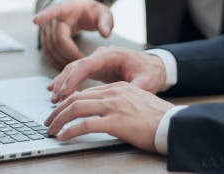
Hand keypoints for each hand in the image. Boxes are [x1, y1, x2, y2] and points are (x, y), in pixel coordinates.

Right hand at [33, 0, 113, 69]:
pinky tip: (68, 68)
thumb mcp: (102, 12)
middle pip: (56, 40)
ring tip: (79, 67)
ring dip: (63, 60)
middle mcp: (52, 19)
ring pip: (50, 50)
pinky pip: (48, 54)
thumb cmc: (90, 11)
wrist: (78, 10)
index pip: (53, 11)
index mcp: (65, 8)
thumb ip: (106, 21)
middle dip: (69, 53)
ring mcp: (46, 30)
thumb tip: (105, 34)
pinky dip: (57, 63)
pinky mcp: (46, 40)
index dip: (44, 16)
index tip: (36, 20)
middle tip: (84, 61)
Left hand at [44, 81, 173, 152]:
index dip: (69, 101)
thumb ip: (119, 102)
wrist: (173, 124)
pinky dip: (70, 130)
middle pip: (77, 97)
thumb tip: (102, 113)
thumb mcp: (137, 103)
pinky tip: (63, 137)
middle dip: (58, 110)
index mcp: (119, 87)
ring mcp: (115, 106)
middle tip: (49, 121)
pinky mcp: (116, 121)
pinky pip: (85, 124)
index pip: (86, 92)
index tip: (60, 111)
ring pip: (77, 108)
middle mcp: (115, 93)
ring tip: (51, 130)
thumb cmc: (158, 118)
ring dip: (59, 119)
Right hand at [48, 46, 166, 102]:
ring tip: (53, 98)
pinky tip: (57, 92)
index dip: (74, 78)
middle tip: (55, 99)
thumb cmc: (150, 71)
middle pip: (76, 65)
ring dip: (62, 82)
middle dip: (63, 82)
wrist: (154, 66)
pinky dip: (66, 82)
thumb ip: (135, 87)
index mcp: (112, 54)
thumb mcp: (146, 80)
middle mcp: (101, 55)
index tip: (65, 92)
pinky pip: (76, 73)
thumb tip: (127, 95)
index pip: (87, 64)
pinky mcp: (96, 68)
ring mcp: (97, 60)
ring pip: (73, 68)